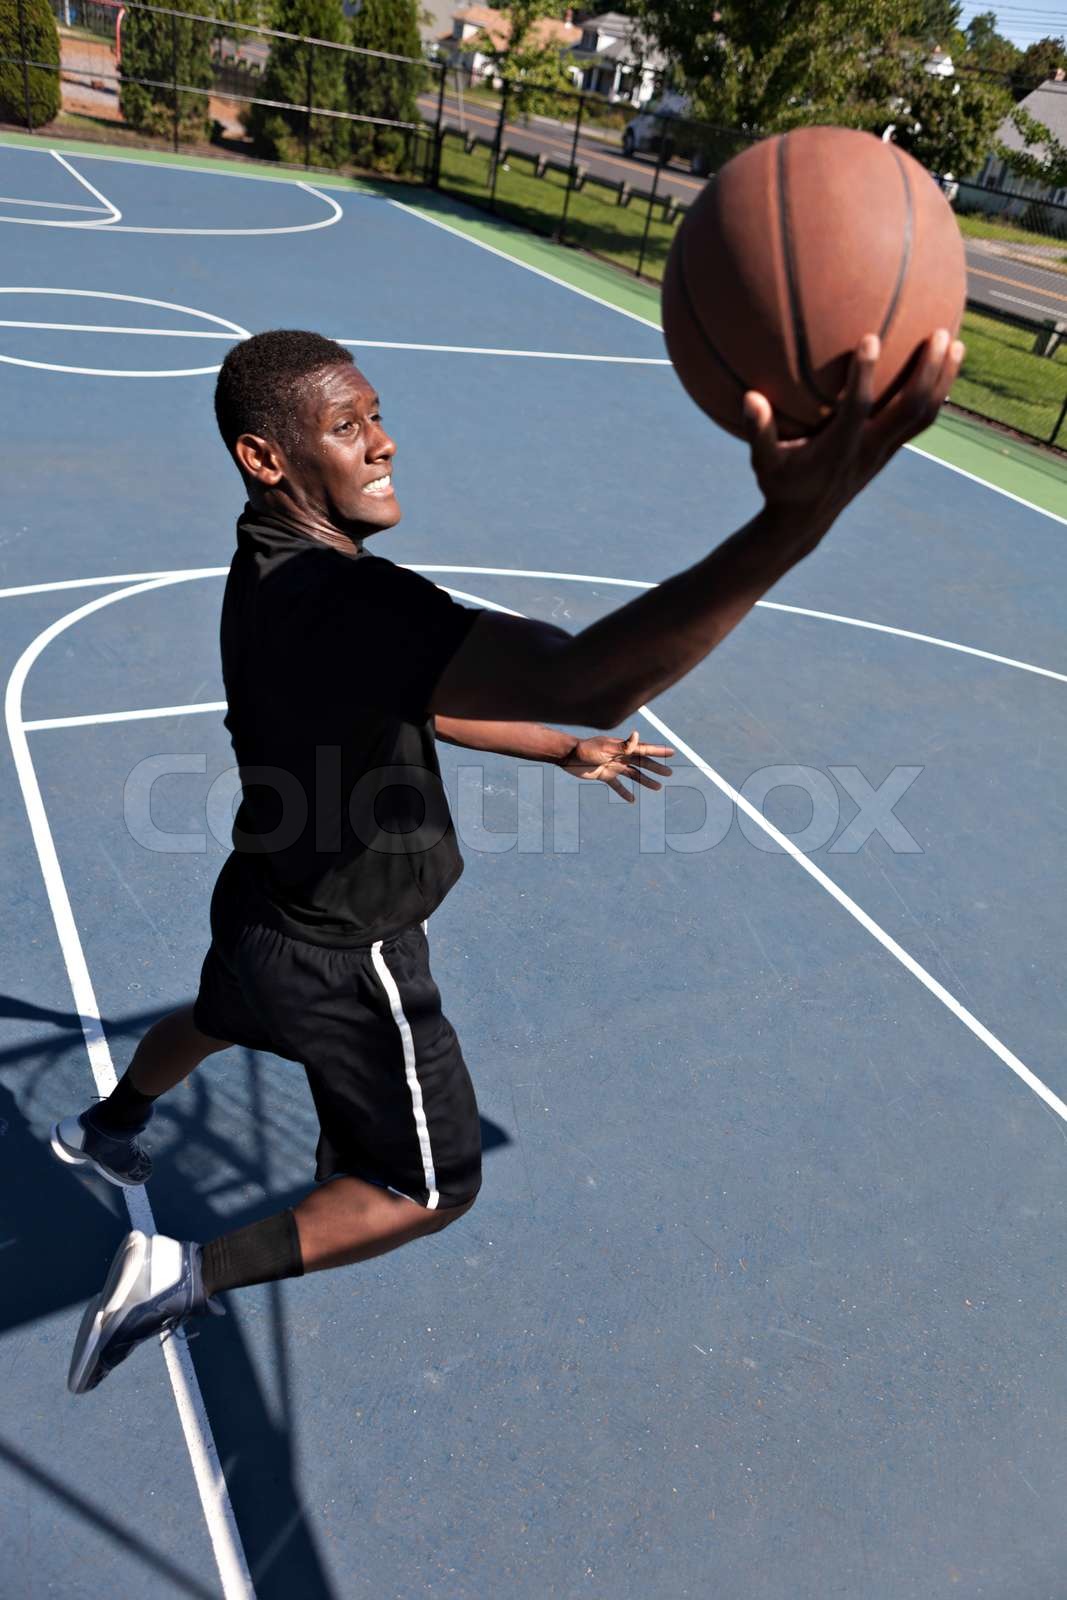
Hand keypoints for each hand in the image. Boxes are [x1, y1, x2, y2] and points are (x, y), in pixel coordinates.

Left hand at [562, 730, 673, 801]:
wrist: (567, 757)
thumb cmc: (586, 750)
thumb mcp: (605, 747)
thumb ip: (622, 745)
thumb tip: (637, 735)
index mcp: (622, 748)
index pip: (644, 750)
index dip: (658, 751)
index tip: (672, 752)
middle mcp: (620, 756)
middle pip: (642, 763)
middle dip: (656, 768)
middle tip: (669, 774)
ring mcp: (613, 766)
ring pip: (633, 775)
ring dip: (645, 781)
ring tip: (658, 788)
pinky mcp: (604, 776)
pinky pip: (617, 786)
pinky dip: (624, 792)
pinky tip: (631, 800)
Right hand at [743, 329, 964, 535]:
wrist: (805, 522)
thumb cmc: (780, 485)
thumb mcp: (763, 463)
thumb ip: (758, 431)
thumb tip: (750, 397)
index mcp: (838, 448)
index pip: (857, 410)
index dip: (864, 376)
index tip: (870, 338)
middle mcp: (869, 449)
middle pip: (910, 408)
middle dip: (928, 371)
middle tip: (941, 332)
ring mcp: (884, 452)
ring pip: (924, 415)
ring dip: (943, 380)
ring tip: (956, 343)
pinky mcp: (889, 452)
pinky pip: (921, 421)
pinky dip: (936, 394)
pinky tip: (942, 369)